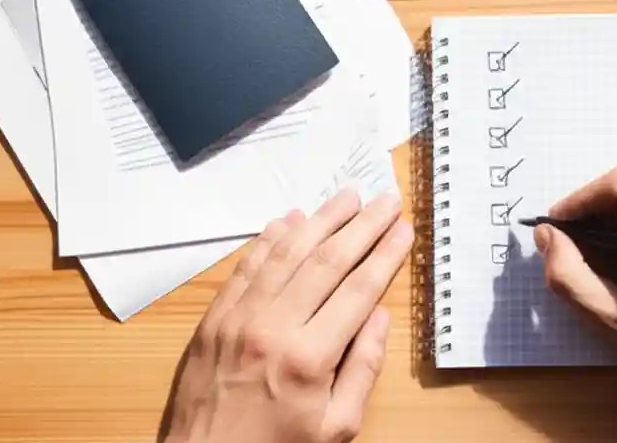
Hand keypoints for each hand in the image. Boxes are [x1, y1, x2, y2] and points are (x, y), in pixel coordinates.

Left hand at [163, 189, 413, 442]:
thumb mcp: (335, 429)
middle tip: (386, 200)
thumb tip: (379, 317)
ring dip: (319, 220)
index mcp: (309, 358)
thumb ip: (362, 370)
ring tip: (346, 197)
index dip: (385, 255)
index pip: (359, 290)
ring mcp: (238, 319)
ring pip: (286, 254)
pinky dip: (269, 240)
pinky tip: (289, 221)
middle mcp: (273, 328)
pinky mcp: (213, 319)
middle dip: (361, 226)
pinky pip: (246, 268)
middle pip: (327, 262)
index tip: (404, 229)